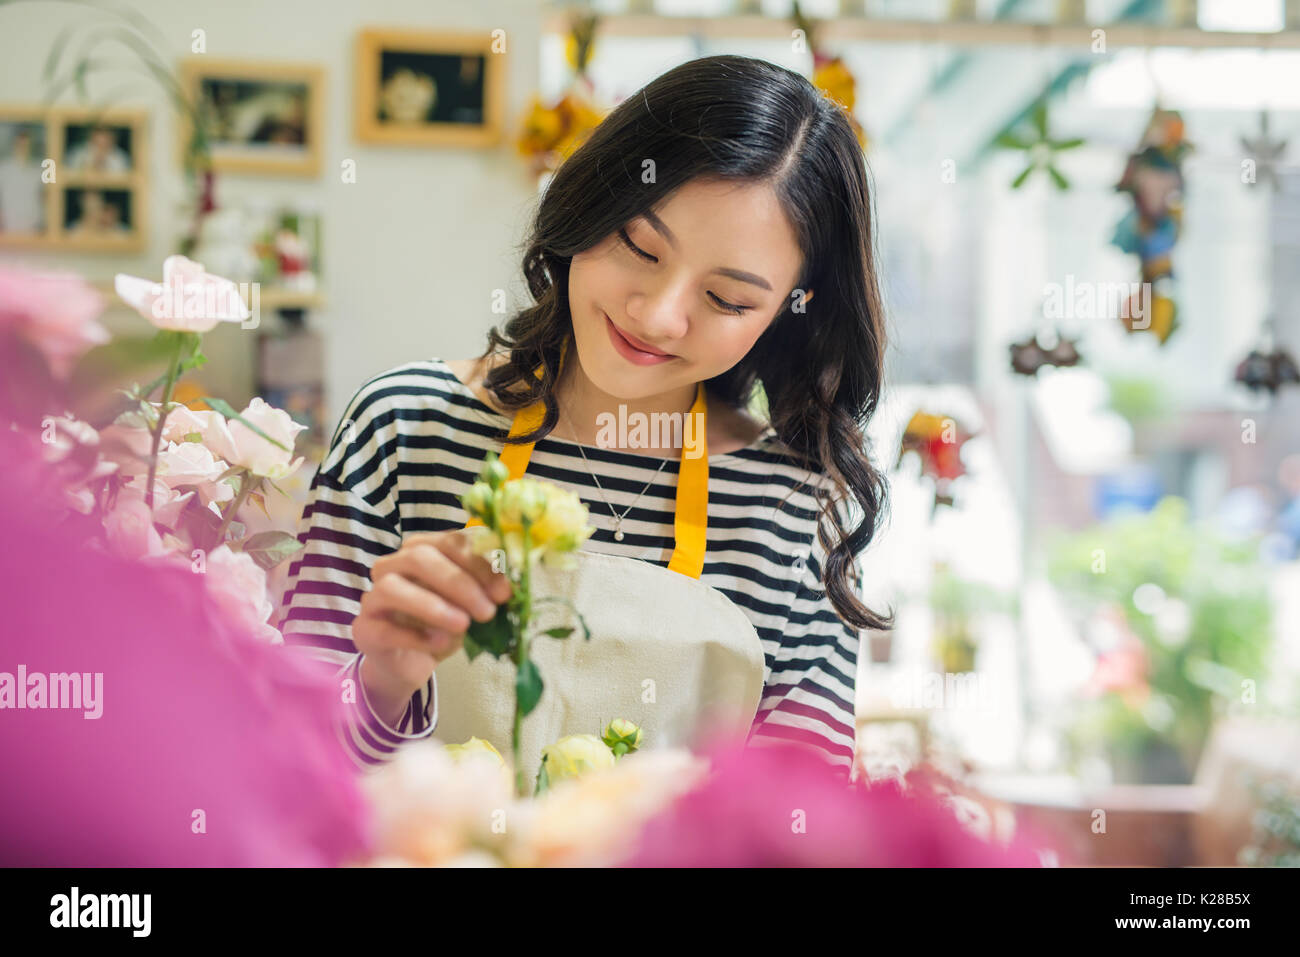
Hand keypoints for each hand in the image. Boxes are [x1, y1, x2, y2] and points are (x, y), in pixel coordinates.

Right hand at [353, 530, 511, 724]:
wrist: (412, 662)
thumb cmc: (442, 624)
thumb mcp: (469, 604)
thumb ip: (483, 590)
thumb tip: (506, 589)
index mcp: (422, 549)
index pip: (449, 541)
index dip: (479, 563)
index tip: (504, 591)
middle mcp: (393, 565)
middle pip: (420, 556)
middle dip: (459, 582)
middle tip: (487, 611)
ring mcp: (373, 596)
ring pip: (393, 587)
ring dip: (433, 605)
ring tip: (463, 625)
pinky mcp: (364, 629)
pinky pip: (385, 629)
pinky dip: (415, 636)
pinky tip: (440, 644)